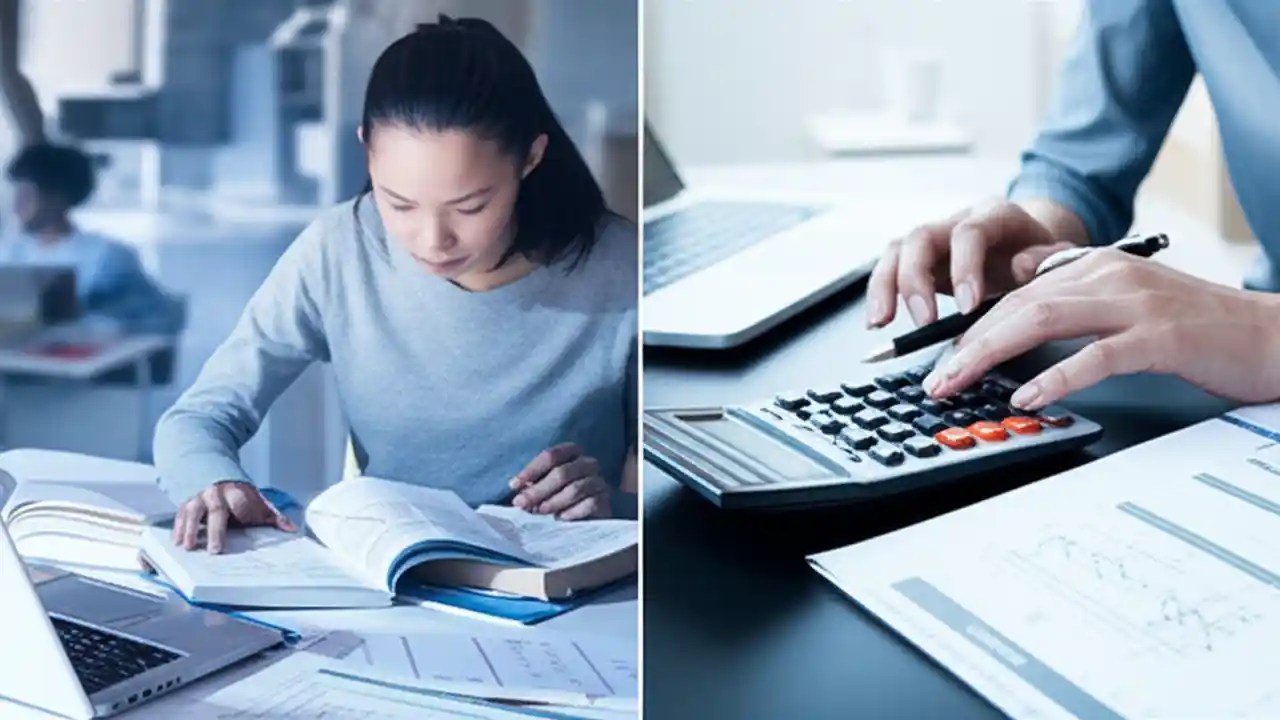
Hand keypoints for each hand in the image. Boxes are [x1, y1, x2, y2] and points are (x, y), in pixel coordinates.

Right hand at [172, 481, 294, 553]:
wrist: (215, 474)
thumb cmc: (240, 496)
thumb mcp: (258, 502)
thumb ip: (273, 516)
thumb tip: (292, 530)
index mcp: (237, 493)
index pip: (239, 505)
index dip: (241, 517)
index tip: (242, 532)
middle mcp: (216, 494)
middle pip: (215, 511)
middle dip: (215, 531)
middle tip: (215, 550)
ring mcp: (199, 498)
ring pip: (192, 512)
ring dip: (189, 529)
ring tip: (187, 546)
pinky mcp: (186, 504)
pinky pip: (179, 515)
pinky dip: (177, 528)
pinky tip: (175, 541)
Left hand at [509, 443, 611, 519]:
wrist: (586, 516)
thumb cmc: (559, 496)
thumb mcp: (544, 488)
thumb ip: (532, 486)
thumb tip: (519, 494)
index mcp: (572, 452)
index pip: (551, 455)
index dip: (531, 470)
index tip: (514, 485)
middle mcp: (588, 462)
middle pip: (562, 472)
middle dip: (539, 490)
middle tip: (522, 503)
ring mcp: (599, 480)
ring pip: (576, 488)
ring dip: (554, 501)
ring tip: (540, 511)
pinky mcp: (605, 499)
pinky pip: (591, 503)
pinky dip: (574, 511)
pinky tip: (561, 518)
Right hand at [867, 199, 1079, 327]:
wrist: (1030, 245)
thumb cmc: (1043, 256)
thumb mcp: (1059, 256)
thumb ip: (1048, 259)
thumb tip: (1022, 267)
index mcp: (996, 216)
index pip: (969, 232)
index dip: (964, 268)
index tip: (966, 308)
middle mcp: (957, 221)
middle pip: (920, 237)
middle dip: (915, 281)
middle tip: (923, 321)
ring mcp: (935, 239)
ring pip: (896, 250)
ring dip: (884, 287)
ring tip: (881, 322)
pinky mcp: (918, 259)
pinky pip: (889, 269)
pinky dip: (881, 294)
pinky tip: (878, 320)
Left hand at [922, 249, 1279, 409]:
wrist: (1274, 335)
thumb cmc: (1199, 328)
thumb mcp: (1126, 303)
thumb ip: (1074, 298)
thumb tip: (1018, 295)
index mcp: (1097, 266)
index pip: (1016, 293)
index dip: (972, 327)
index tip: (941, 358)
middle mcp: (1109, 275)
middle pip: (1017, 304)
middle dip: (966, 343)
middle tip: (935, 380)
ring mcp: (1135, 303)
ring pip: (1042, 320)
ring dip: (990, 354)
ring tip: (959, 384)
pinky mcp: (1161, 336)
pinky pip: (1096, 355)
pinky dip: (1055, 376)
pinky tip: (1026, 396)